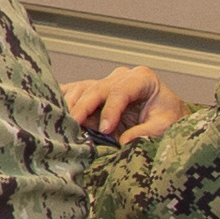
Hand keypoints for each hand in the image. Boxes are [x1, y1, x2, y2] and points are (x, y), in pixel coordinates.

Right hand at [65, 66, 185, 142]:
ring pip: (81, 90)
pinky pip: (73, 93)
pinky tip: (51, 109)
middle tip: (74, 126)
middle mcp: (120, 77)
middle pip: (96, 89)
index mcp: (142, 78)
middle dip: (83, 108)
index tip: (107, 130)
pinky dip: (62, 100)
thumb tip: (125, 141)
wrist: (166, 118)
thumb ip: (146, 132)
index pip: (120, 91)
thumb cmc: (168, 119)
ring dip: (70, 106)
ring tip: (62, 123)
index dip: (111, 110)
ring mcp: (105, 83)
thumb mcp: (165, 127)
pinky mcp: (93, 92)